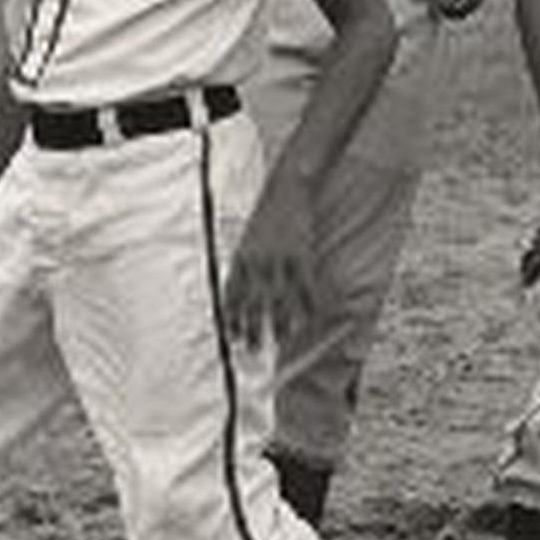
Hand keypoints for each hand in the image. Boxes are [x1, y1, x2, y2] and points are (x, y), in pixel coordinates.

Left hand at [224, 175, 320, 347]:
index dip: (230, 319)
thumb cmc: (265, 216)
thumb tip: (238, 294)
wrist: (285, 190)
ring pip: (278, 300)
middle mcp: (257, 262)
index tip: (231, 338)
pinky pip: (305, 288)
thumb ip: (242, 266)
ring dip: (279, 323)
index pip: (231, 296)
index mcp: (240, 258)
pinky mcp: (301, 256)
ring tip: (280, 340)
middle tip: (252, 349)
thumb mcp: (245, 240)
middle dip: (251, 329)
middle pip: (252, 304)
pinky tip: (309, 318)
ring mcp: (279, 260)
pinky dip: (307, 305)